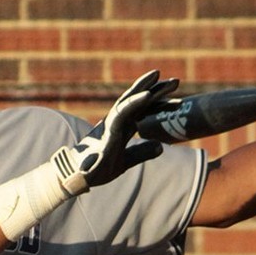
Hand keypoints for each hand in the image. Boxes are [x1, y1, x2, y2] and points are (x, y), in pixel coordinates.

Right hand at [52, 70, 180, 194]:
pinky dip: (136, 102)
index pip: (144, 112)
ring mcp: (112, 122)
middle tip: (176, 81)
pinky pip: (123, 111)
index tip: (177, 100)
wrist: (78, 177)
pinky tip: (148, 95)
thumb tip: (160, 146)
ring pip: (131, 100)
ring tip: (161, 77)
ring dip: (147, 88)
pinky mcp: (108, 128)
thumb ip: (142, 152)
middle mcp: (118, 121)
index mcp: (123, 127)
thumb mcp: (126, 161)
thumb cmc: (97, 168)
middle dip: (157, 90)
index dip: (159, 104)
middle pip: (139, 101)